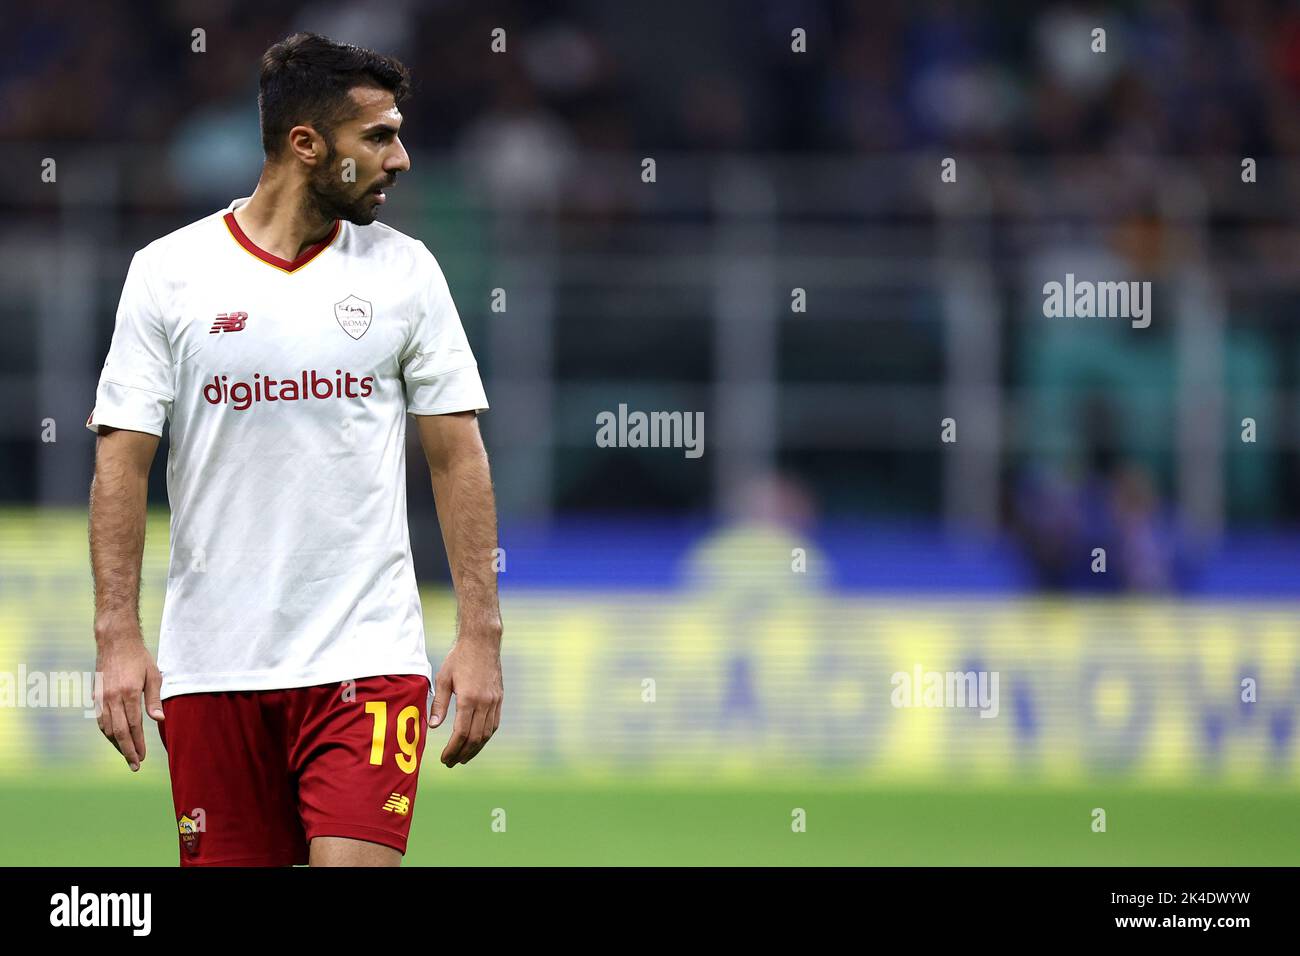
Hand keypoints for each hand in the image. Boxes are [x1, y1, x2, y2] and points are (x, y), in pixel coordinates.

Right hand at [94, 631, 163, 771]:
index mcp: (129, 693)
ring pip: (107, 729)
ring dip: (116, 744)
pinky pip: (100, 720)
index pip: (133, 726)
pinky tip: (115, 738)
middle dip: (127, 751)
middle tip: (135, 765)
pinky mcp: (96, 696)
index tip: (142, 758)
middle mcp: (112, 698)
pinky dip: (107, 732)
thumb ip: (154, 699)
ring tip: (127, 754)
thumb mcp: (153, 675)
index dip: (137, 744)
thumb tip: (159, 720)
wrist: (115, 641)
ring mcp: (102, 697)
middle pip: (119, 732)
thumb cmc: (139, 658)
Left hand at [430, 636, 501, 766]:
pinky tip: (477, 742)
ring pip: (486, 734)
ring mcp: (494, 701)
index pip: (461, 733)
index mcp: (469, 699)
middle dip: (462, 754)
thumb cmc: (459, 658)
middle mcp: (484, 703)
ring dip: (475, 749)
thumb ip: (439, 704)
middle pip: (475, 738)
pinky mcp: (499, 698)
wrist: (483, 642)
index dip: (452, 749)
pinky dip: (485, 737)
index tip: (444, 759)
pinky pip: (494, 724)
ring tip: (463, 758)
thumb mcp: (444, 678)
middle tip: (451, 763)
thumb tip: (434, 727)